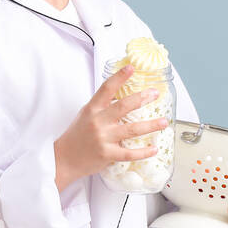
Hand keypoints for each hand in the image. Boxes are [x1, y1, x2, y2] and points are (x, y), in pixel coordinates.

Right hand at [54, 63, 170, 188]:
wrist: (64, 159)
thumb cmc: (76, 136)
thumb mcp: (86, 115)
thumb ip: (102, 106)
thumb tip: (122, 96)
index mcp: (92, 109)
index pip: (106, 88)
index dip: (119, 77)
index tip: (131, 68)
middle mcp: (98, 121)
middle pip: (123, 106)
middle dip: (142, 98)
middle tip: (154, 93)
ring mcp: (103, 138)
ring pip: (132, 130)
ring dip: (150, 125)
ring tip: (163, 122)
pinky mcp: (107, 154)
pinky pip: (129, 153)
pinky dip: (143, 152)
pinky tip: (154, 148)